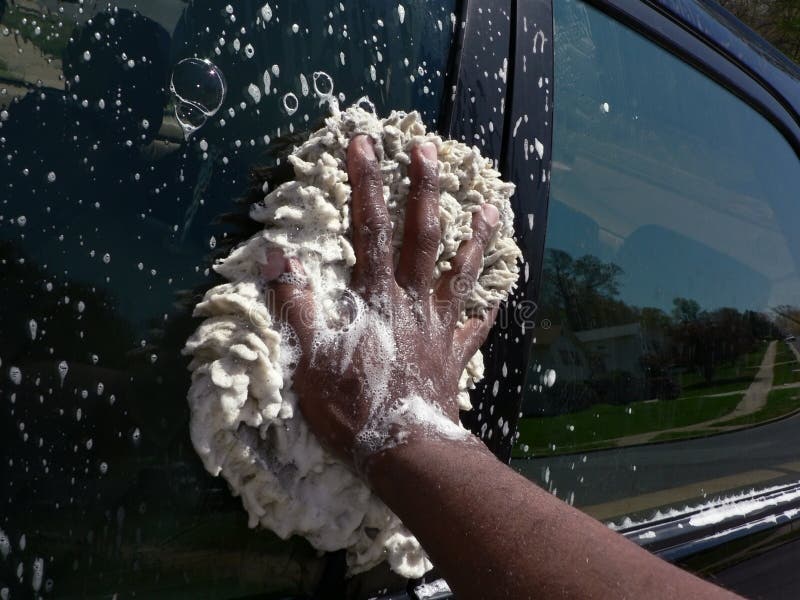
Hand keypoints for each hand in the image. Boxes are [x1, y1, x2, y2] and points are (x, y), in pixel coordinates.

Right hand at [265, 135, 499, 471]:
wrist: (404, 449)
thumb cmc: (352, 407)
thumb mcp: (309, 358)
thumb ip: (296, 304)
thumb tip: (277, 255)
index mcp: (375, 296)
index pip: (368, 226)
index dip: (365, 182)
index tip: (364, 142)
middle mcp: (411, 300)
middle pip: (420, 235)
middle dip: (423, 189)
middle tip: (430, 149)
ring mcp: (438, 325)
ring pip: (460, 272)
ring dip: (473, 238)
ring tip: (489, 207)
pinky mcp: (453, 353)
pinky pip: (474, 325)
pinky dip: (485, 307)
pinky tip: (498, 293)